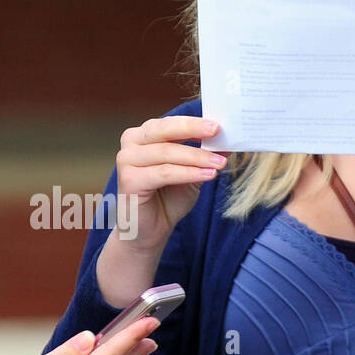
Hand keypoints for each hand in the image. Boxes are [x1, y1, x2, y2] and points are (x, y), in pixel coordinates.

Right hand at [114, 116, 224, 251]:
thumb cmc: (167, 199)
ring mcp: (126, 160)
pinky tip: (208, 175)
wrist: (150, 231)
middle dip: (193, 130)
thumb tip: (227, 139)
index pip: (170, 123)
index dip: (194, 122)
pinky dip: (188, 173)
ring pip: (167, 152)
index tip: (218, 125)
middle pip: (165, 130)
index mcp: (143, 135)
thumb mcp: (192, 172)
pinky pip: (164, 173)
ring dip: (197, 157)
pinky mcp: (128, 180)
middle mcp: (131, 143)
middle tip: (217, 131)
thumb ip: (204, 154)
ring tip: (220, 163)